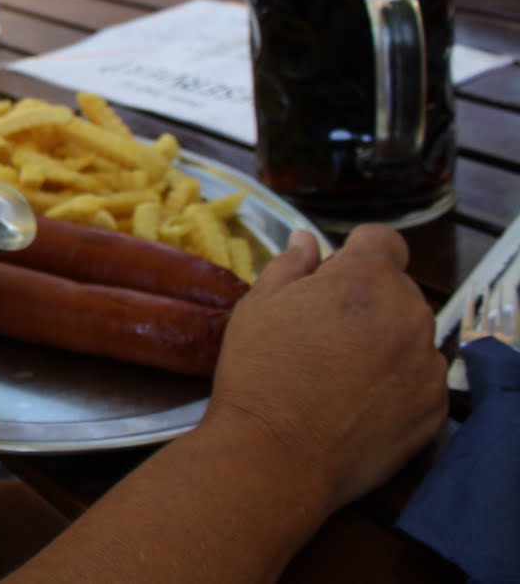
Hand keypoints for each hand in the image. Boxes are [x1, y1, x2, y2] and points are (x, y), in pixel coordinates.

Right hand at [204, 225, 447, 514]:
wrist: (277, 454)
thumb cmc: (259, 371)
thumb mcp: (259, 306)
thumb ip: (291, 266)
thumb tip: (306, 242)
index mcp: (366, 278)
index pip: (383, 240)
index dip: (356, 252)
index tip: (332, 275)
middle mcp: (410, 313)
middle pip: (398, 289)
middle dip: (368, 300)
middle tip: (325, 331)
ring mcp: (428, 363)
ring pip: (411, 335)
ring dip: (386, 341)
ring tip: (342, 372)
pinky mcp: (435, 407)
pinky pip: (420, 379)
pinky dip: (397, 383)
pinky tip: (358, 402)